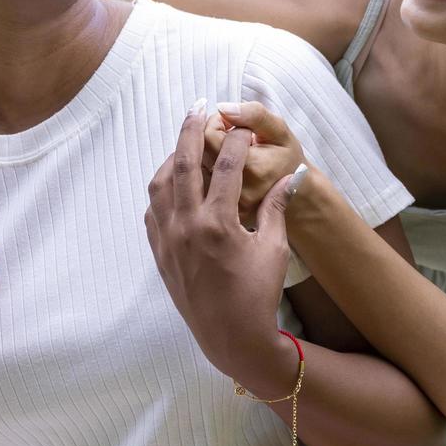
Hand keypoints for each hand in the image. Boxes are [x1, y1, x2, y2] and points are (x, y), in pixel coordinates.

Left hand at [145, 102, 301, 387]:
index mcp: (218, 224)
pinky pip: (152, 210)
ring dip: (172, 158)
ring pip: (160, 184)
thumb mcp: (274, 249)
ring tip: (186, 142)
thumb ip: (277, 207)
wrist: (231, 338)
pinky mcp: (159, 253)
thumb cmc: (258, 294)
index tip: (243, 126)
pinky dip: (161, 190)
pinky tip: (174, 182)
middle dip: (192, 130)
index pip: (227, 167)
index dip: (236, 141)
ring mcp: (168, 239)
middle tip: (200, 107)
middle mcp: (186, 227)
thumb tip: (293, 174)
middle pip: (184, 163)